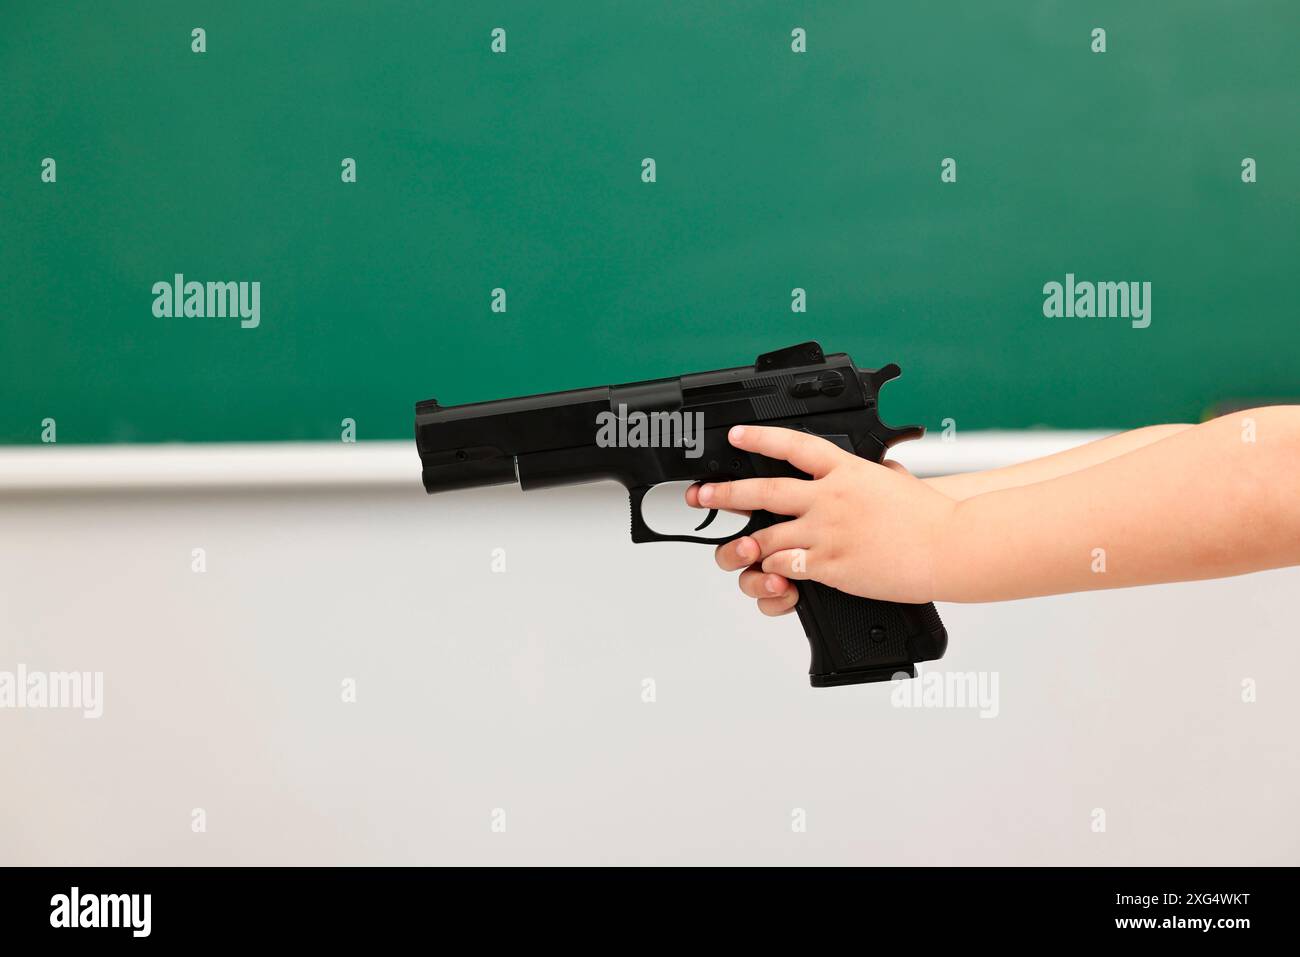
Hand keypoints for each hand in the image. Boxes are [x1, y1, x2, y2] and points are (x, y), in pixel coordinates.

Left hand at [685, 425, 957, 613]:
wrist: (950, 545)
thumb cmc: (932, 516)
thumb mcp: (898, 481)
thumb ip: (876, 475)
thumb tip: (878, 469)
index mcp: (846, 470)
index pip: (793, 446)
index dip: (760, 438)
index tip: (737, 436)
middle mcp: (830, 497)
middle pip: (764, 491)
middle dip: (727, 493)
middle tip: (704, 494)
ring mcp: (827, 531)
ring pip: (767, 536)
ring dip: (746, 543)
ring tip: (733, 546)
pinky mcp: (830, 565)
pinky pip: (788, 566)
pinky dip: (776, 569)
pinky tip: (773, 571)